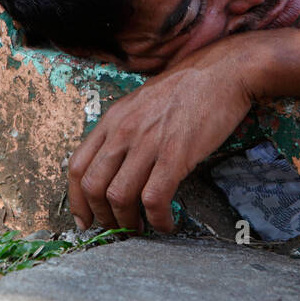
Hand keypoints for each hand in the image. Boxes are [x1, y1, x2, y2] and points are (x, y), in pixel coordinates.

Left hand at [66, 42, 257, 234]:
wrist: (222, 71)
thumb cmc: (186, 88)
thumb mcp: (141, 103)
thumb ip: (123, 130)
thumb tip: (115, 165)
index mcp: (112, 120)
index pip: (77, 166)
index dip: (77, 200)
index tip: (86, 220)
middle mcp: (123, 131)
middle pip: (93, 186)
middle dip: (102, 217)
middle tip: (118, 228)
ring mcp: (148, 143)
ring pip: (118, 197)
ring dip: (128, 223)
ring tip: (141, 229)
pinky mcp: (175, 154)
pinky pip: (154, 199)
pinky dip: (157, 220)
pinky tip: (166, 223)